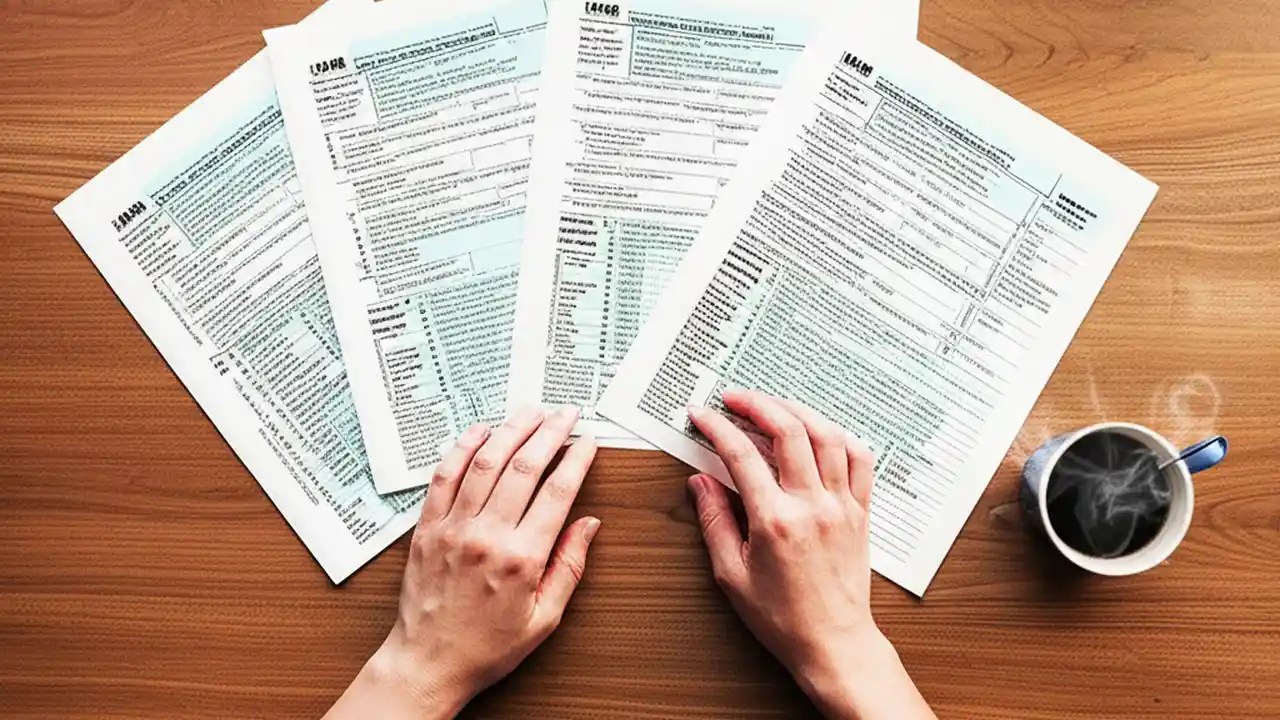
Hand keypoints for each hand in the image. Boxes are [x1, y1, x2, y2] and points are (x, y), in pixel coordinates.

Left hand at [325, 406, 599, 719]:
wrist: (428, 663)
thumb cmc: (487, 647)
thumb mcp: (544, 618)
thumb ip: (569, 566)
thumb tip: (589, 524)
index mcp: (522, 559)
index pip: (557, 492)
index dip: (576, 459)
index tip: (587, 442)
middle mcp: (486, 537)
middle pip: (524, 467)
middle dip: (550, 432)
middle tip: (565, 413)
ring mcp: (453, 529)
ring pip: (485, 462)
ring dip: (511, 430)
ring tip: (530, 411)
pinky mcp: (427, 528)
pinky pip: (444, 476)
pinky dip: (462, 448)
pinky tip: (480, 431)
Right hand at [687, 390, 933, 719]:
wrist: (833, 643)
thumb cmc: (782, 618)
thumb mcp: (732, 573)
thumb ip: (715, 521)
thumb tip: (700, 481)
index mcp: (776, 521)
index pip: (742, 455)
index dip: (717, 428)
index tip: (702, 416)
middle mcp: (812, 506)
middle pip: (788, 431)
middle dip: (757, 404)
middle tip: (735, 398)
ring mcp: (842, 506)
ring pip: (827, 436)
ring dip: (798, 411)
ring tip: (774, 405)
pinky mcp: (861, 512)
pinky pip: (860, 459)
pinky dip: (840, 436)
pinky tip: (820, 431)